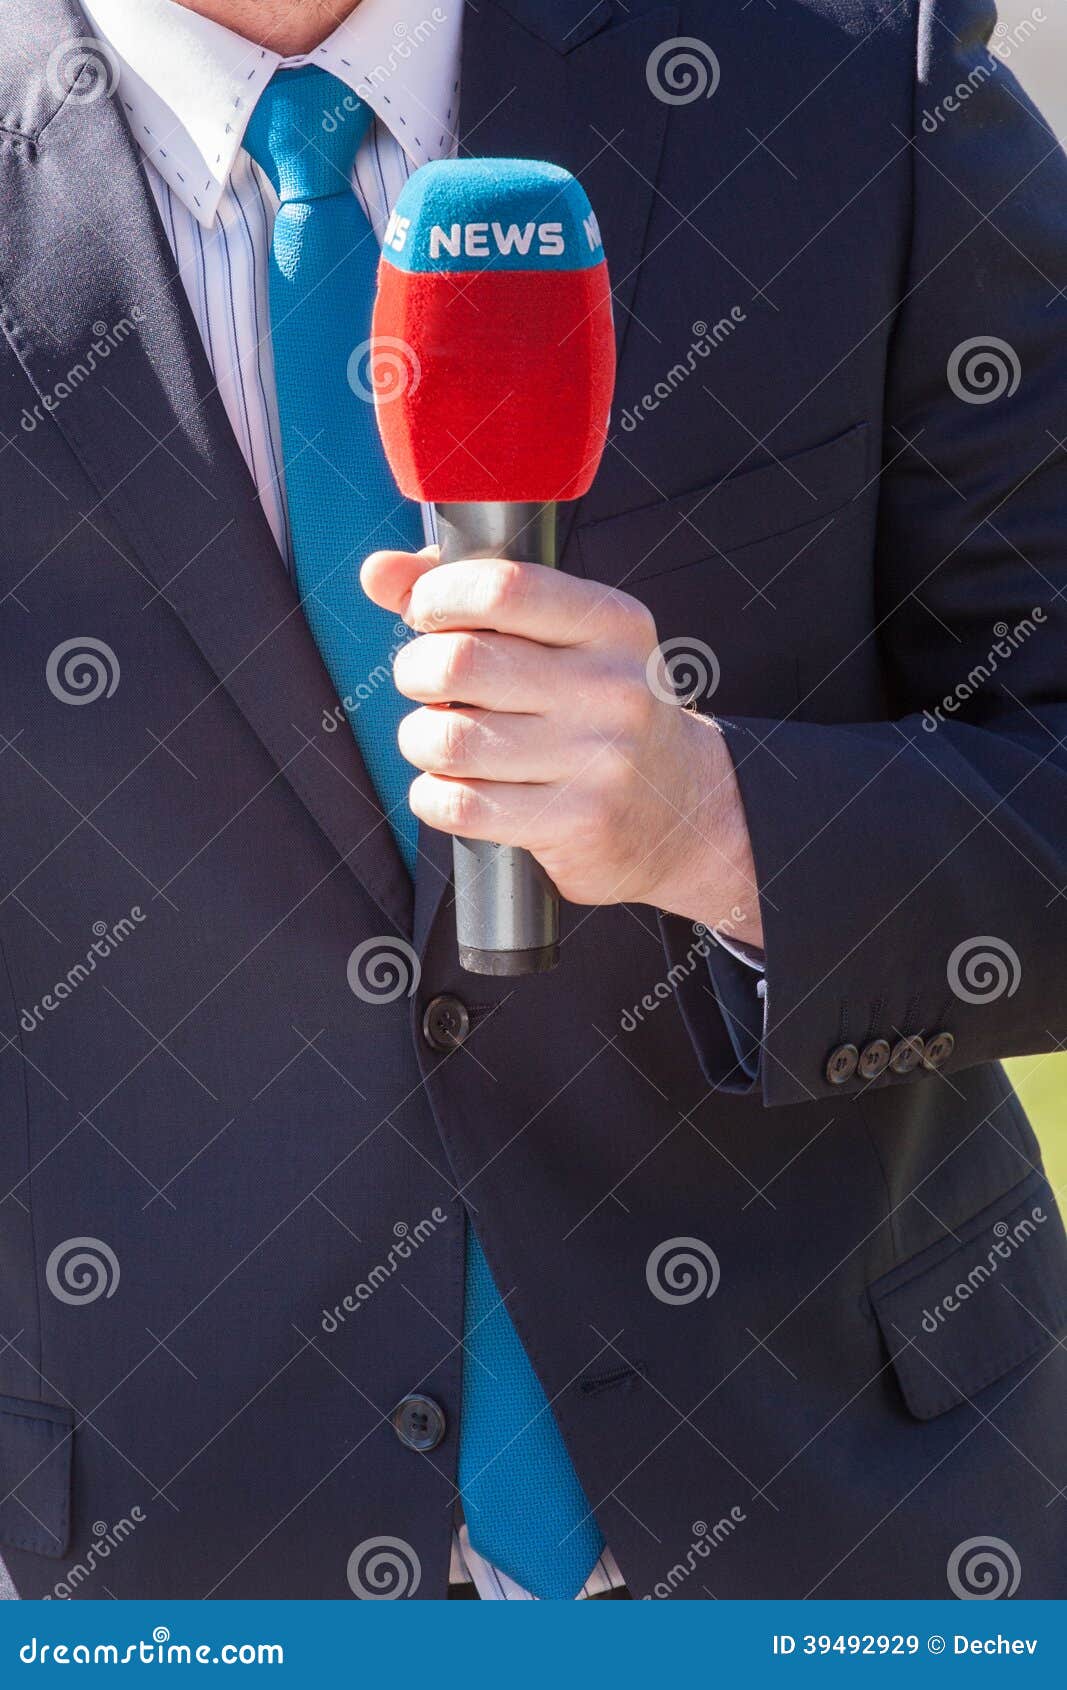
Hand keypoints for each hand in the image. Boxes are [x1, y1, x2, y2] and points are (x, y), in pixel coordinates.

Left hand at [360, 547, 763, 943]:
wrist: (681, 807)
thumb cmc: (597, 710)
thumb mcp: (561, 638)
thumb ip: (469, 595)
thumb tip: (379, 573)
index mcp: (612, 624)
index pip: (500, 588)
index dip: (437, 597)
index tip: (427, 616)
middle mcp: (613, 687)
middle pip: (460, 663)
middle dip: (417, 672)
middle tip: (428, 686)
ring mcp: (599, 759)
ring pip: (449, 740)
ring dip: (421, 739)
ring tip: (440, 739)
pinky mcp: (576, 823)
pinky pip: (459, 805)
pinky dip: (433, 795)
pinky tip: (454, 787)